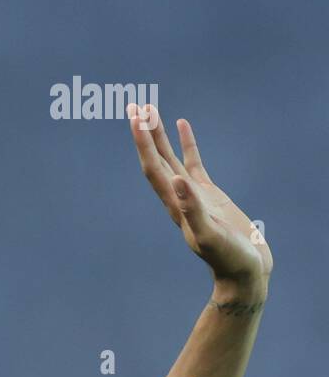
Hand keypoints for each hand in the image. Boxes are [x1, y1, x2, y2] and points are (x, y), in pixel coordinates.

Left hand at [127, 104, 272, 287]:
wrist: (243, 272)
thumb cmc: (229, 258)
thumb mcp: (211, 235)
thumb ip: (193, 210)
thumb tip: (177, 180)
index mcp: (176, 206)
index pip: (154, 169)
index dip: (143, 144)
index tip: (134, 118)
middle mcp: (178, 198)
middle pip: (156, 159)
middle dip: (144, 134)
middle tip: (133, 105)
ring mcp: (193, 195)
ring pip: (170, 158)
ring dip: (158, 135)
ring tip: (150, 109)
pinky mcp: (209, 194)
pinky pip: (193, 162)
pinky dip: (186, 143)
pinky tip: (182, 125)